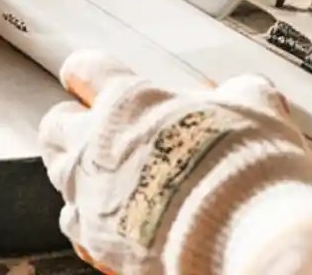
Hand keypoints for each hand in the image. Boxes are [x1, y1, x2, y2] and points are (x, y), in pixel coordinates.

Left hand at [38, 51, 311, 274]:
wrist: (243, 235)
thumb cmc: (245, 167)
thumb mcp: (256, 106)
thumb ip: (237, 93)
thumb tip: (239, 93)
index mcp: (128, 102)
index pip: (86, 69)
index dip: (89, 71)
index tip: (92, 75)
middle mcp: (96, 146)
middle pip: (55, 125)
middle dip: (72, 125)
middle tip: (97, 130)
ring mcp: (89, 196)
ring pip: (58, 175)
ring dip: (79, 174)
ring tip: (109, 179)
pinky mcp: (95, 242)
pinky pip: (76, 228)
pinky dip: (92, 224)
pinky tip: (118, 223)